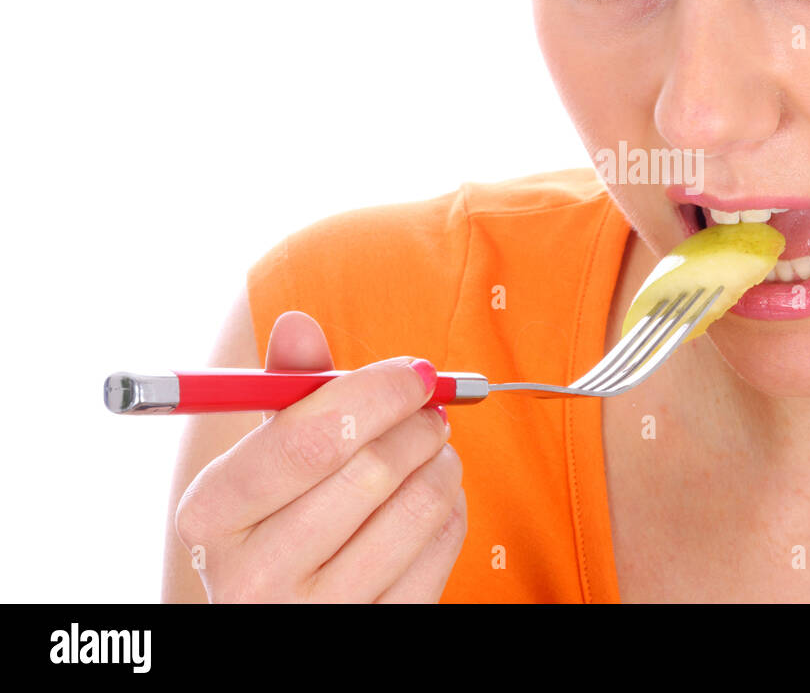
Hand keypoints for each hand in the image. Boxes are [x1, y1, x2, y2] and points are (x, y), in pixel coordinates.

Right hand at [174, 310, 465, 601]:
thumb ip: (285, 394)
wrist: (283, 619)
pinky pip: (442, 545)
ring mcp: (317, 614)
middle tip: (430, 409)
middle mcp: (252, 577)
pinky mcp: (376, 631)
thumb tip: (298, 325)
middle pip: (370, 470)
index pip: (307, 440)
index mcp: (210, 515)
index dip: (375, 393)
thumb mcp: (260, 464)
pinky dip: (452, 505)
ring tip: (431, 451)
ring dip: (441, 462)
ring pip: (419, 505)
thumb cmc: (275, 523)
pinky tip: (431, 497)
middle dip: (417, 424)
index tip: (415, 371)